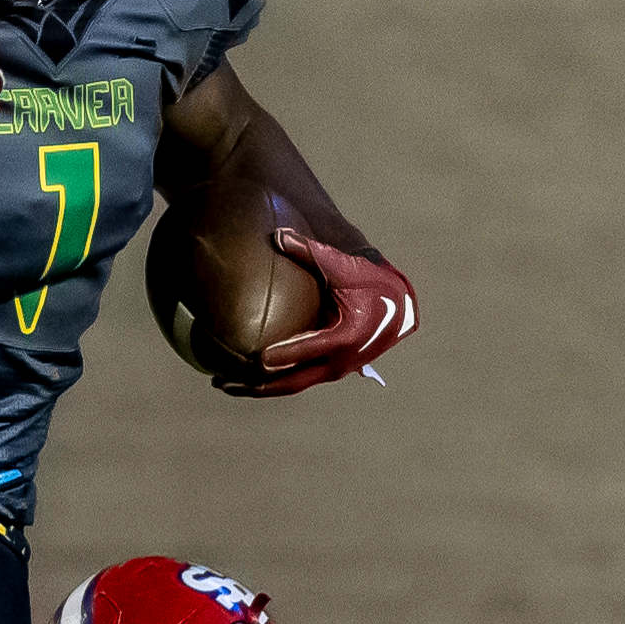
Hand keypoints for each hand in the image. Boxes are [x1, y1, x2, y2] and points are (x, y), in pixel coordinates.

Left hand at [217, 229, 417, 397]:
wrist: (401, 309)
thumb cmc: (372, 284)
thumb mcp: (343, 267)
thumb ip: (310, 252)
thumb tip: (277, 235)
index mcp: (344, 338)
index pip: (305, 351)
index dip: (280, 356)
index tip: (255, 359)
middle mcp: (339, 361)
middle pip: (292, 381)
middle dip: (256, 384)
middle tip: (223, 381)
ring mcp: (335, 370)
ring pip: (292, 386)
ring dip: (260, 388)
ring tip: (226, 384)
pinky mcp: (332, 371)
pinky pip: (299, 380)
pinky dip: (274, 382)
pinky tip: (249, 378)